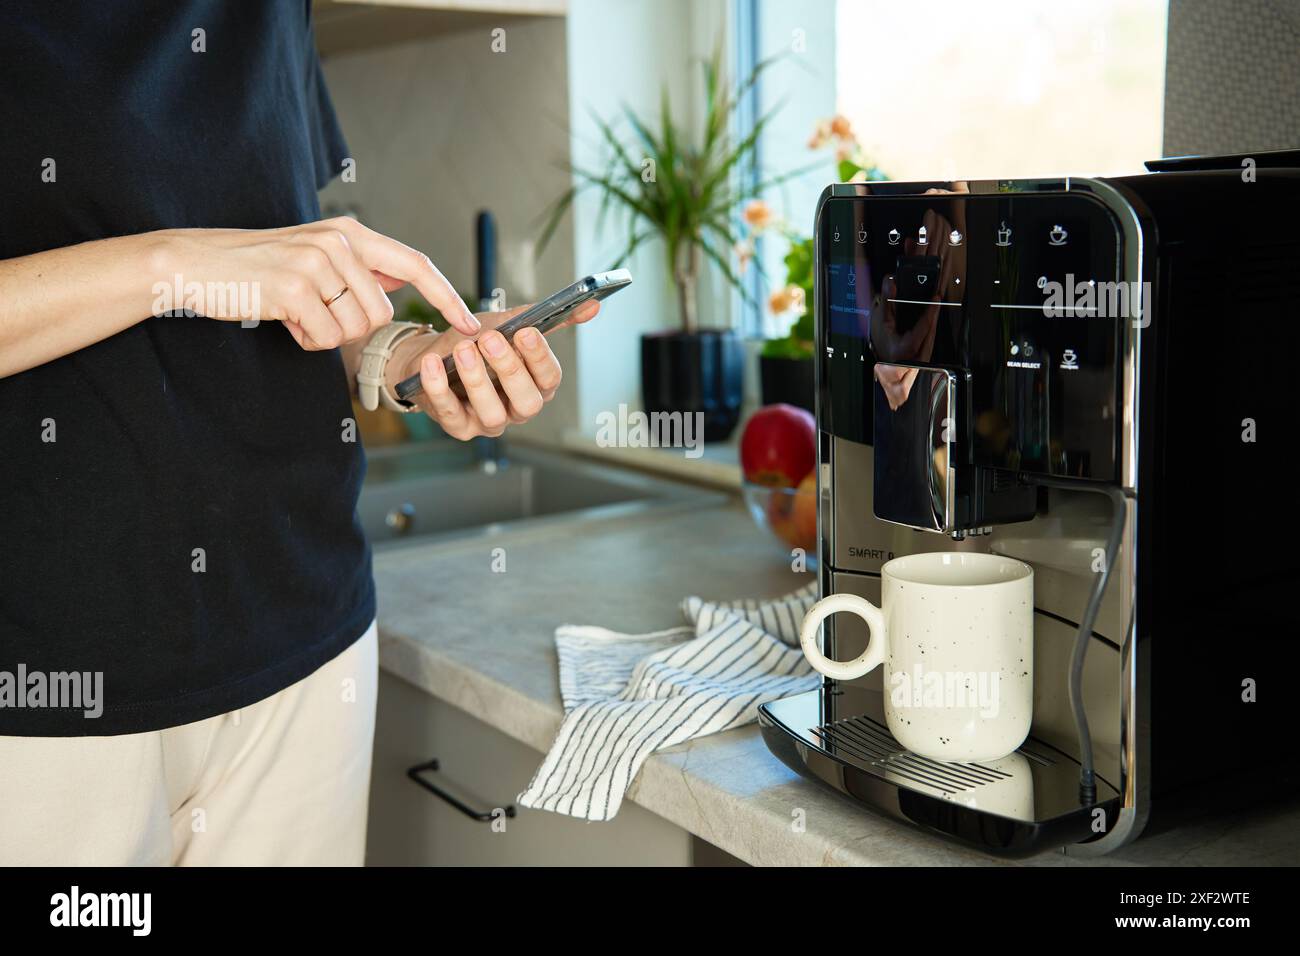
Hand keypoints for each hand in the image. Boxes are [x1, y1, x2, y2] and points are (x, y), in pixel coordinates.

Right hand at [157, 216, 479, 349]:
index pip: (415, 264)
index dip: (447, 295)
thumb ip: (358, 267)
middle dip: (352, 326)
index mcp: (350, 233)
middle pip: (381, 312)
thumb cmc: (259, 269)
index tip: (470, 323)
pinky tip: (282, 318)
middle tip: (314, 312)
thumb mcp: (315, 256)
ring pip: (355, 328)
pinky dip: (306, 339)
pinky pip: (325, 337)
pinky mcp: (295, 289)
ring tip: (295, 311)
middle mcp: (339, 242)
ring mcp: (317, 262)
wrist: (195, 264)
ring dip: (326, 333)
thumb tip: (399, 282)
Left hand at [386, 300, 599, 438]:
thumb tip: (592, 306)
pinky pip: (450, 413)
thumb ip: (546, 317)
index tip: (526, 332)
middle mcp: (517, 408)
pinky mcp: (458, 427)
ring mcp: (489, 422)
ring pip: (492, 413)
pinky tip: (432, 363)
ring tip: (462, 349)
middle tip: (491, 339)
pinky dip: (439, 388)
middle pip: (527, 401)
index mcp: (537, 385)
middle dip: (510, 369)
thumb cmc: (476, 342)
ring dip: (477, 379)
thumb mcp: (510, 325)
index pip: (549, 379)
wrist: (430, 355)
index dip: (539, 357)